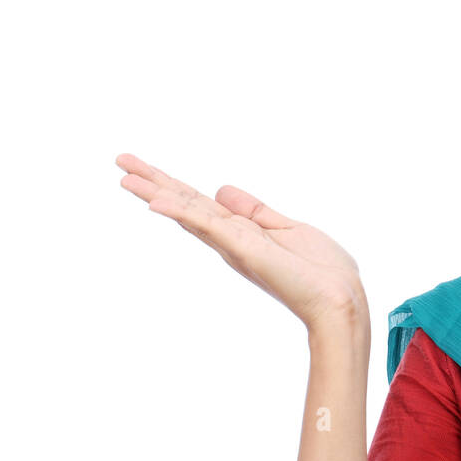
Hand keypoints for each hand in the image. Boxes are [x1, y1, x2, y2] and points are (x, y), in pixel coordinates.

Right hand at [116, 153, 366, 330]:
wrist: (340, 299)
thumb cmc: (320, 271)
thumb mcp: (285, 229)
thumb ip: (253, 210)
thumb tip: (221, 189)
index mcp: (240, 233)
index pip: (198, 203)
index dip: (171, 184)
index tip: (141, 167)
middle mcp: (230, 240)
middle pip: (185, 204)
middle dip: (152, 183)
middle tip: (120, 161)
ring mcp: (235, 245)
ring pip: (189, 212)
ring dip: (156, 194)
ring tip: (124, 177)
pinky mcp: (246, 249)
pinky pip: (209, 227)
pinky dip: (182, 213)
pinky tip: (156, 203)